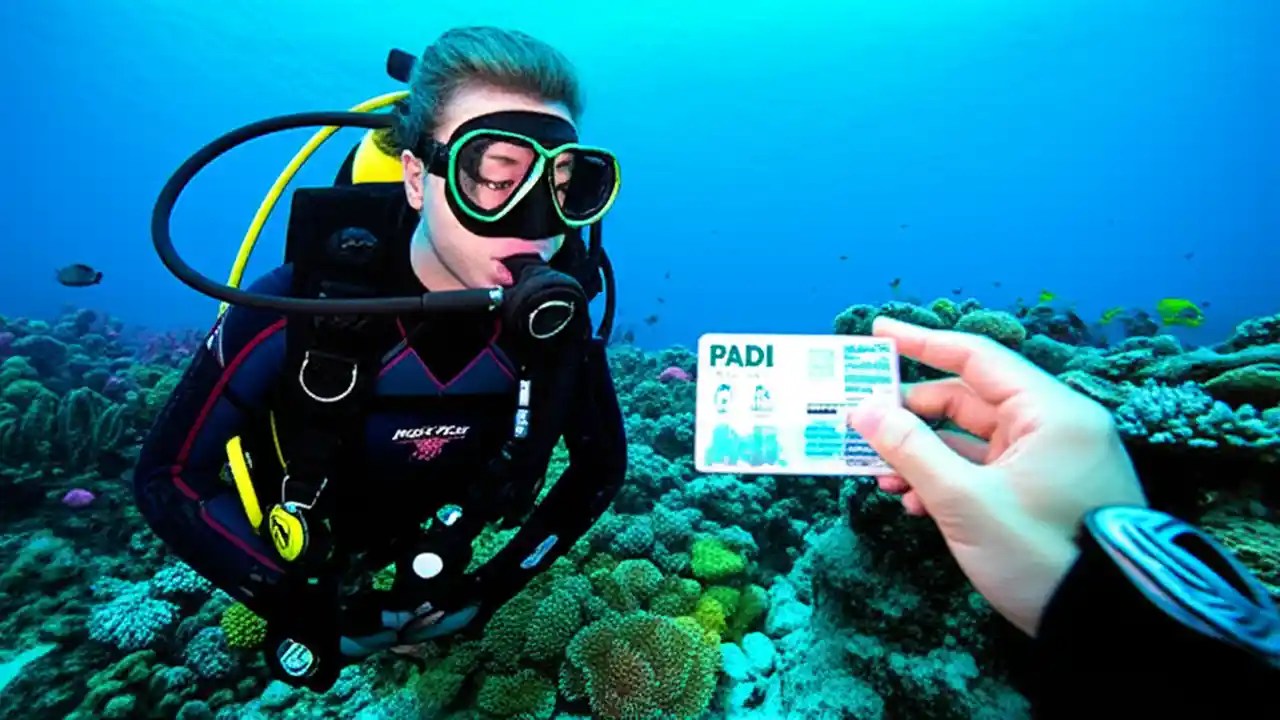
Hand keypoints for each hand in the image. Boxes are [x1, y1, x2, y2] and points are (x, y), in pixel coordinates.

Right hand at [845, 316, 1146, 635]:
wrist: (1107, 628)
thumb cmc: (1044, 557)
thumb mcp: (966, 502)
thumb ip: (910, 449)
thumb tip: (864, 411)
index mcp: (1051, 413)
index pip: (977, 358)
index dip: (922, 343)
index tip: (878, 334)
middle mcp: (1055, 427)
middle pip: (969, 401)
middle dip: (911, 416)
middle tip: (861, 425)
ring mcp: (1050, 462)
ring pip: (972, 440)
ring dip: (924, 455)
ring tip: (881, 477)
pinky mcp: (1044, 494)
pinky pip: (985, 470)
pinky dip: (948, 480)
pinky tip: (916, 503)